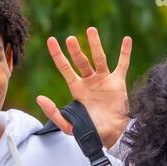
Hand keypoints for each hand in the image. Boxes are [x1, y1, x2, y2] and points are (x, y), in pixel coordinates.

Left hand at [36, 26, 131, 148]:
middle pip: (81, 61)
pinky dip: (125, 52)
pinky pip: (122, 64)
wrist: (112, 135)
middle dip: (75, 50)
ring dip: (95, 44)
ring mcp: (104, 80)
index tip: (51, 40)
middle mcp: (90, 81)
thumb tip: (39, 98)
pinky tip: (127, 39)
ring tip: (91, 30)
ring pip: (99, 58)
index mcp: (77, 88)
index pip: (65, 68)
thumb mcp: (68, 125)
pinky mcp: (118, 82)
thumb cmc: (90, 131)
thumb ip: (53, 113)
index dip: (57, 55)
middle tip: (70, 39)